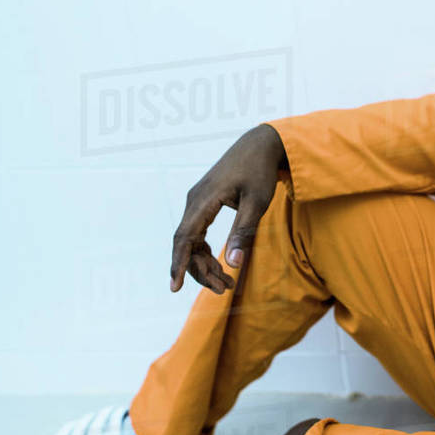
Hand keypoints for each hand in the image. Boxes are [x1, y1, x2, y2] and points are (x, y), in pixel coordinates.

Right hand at [170, 124, 288, 293]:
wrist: (259, 145)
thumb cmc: (259, 171)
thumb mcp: (257, 202)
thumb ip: (244, 231)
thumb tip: (234, 263)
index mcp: (203, 200)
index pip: (184, 238)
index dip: (178, 264)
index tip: (174, 288)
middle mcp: (194, 201)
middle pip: (188, 244)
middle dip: (201, 270)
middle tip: (225, 289)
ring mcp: (197, 202)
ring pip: (192, 241)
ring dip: (205, 263)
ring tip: (227, 283)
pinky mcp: (204, 204)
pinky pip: (198, 233)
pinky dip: (206, 252)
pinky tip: (220, 265)